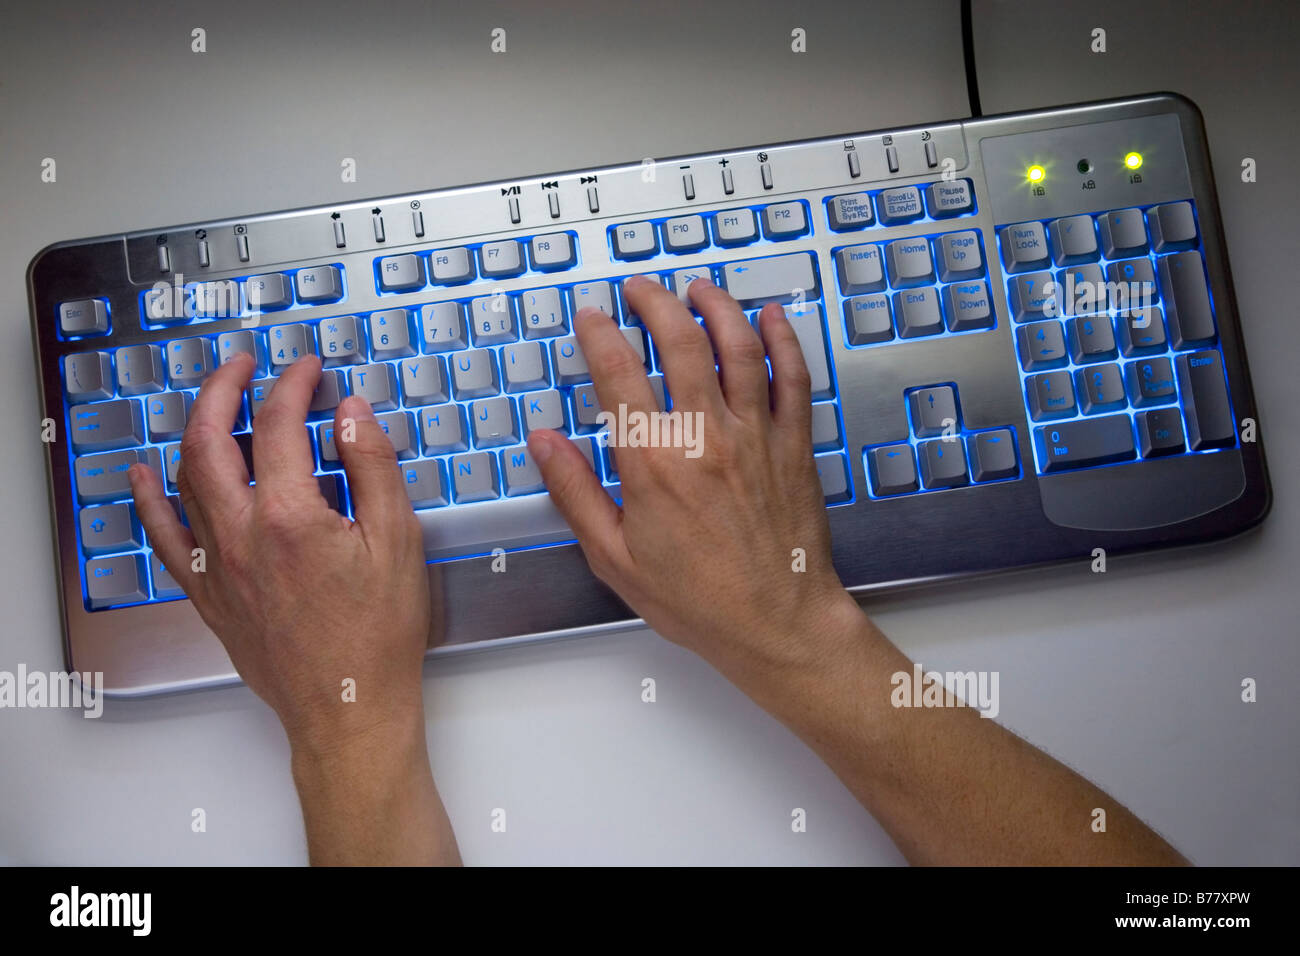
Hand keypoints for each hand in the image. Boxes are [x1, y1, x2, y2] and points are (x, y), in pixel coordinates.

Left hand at [128, 352, 430, 754]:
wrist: (349, 707)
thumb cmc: (378, 637)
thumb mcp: (399, 541)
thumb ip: (372, 467)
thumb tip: (350, 413)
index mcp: (289, 517)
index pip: (280, 425)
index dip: (293, 385)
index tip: (308, 368)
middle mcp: (240, 536)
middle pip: (212, 440)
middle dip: (224, 389)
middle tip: (242, 365)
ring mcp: (217, 567)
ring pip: (184, 479)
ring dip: (194, 431)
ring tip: (211, 405)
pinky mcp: (209, 595)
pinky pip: (164, 537)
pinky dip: (151, 500)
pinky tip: (145, 477)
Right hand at [528, 276, 857, 675]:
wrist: (778, 626)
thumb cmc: (700, 601)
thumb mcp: (614, 557)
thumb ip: (575, 492)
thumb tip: (544, 442)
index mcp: (655, 464)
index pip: (618, 374)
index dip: (599, 335)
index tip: (591, 318)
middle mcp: (706, 437)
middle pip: (680, 342)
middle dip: (654, 303)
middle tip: (639, 289)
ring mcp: (757, 436)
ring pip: (738, 346)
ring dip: (716, 306)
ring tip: (697, 288)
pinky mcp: (794, 446)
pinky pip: (793, 377)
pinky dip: (784, 339)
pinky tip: (772, 317)